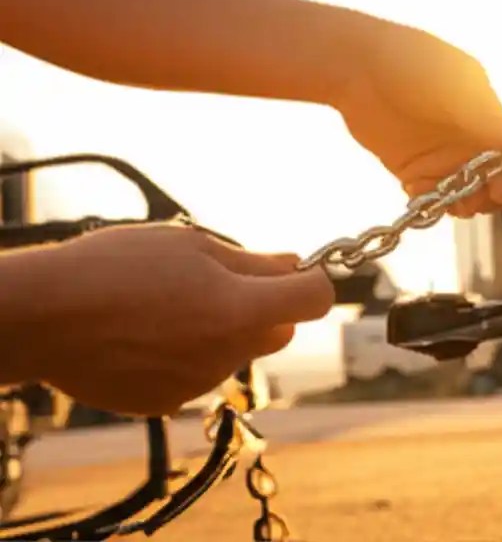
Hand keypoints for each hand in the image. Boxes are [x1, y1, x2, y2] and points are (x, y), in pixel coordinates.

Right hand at [26, 223, 333, 416]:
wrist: (42, 318)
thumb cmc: (116, 267)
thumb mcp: (191, 245)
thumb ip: (253, 262)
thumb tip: (295, 266)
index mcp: (241, 310)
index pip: (315, 300)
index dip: (311, 282)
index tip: (293, 272)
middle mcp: (229, 353)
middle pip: (280, 331)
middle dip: (265, 308)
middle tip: (218, 283)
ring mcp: (200, 383)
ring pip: (236, 351)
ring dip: (221, 330)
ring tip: (165, 306)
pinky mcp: (170, 401)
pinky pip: (199, 373)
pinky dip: (188, 355)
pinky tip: (145, 335)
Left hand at [330, 25, 501, 222]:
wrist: (353, 63)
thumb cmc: (411, 63)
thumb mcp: (457, 89)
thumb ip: (492, 123)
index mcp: (492, 120)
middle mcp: (473, 142)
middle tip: (498, 190)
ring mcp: (445, 158)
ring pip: (472, 196)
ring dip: (473, 203)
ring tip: (462, 197)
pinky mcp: (414, 170)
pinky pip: (434, 199)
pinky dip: (435, 203)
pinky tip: (427, 195)